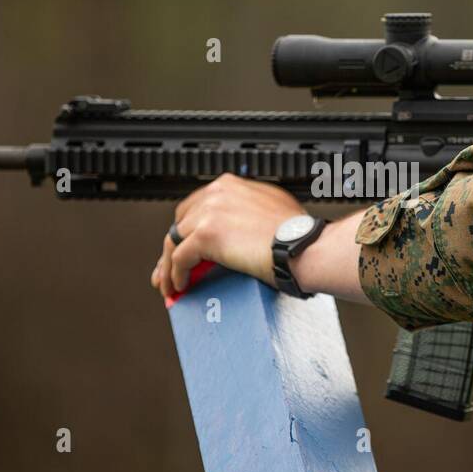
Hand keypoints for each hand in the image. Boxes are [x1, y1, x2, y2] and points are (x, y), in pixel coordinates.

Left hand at [152, 174, 305, 300]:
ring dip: (168, 264)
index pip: (199, 205)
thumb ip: (252, 212)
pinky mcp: (206, 233)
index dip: (189, 228)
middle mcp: (219, 192)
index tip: (186, 245)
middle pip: (182, 221)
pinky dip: (175, 274)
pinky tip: (178, 286)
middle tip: (170, 266)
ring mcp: (211, 211)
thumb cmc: (299, 235)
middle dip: (174, 245)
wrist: (303, 247)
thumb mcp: (273, 210)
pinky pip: (179, 257)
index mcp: (234, 185)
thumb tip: (244, 236)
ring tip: (169, 284)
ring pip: (174, 240)